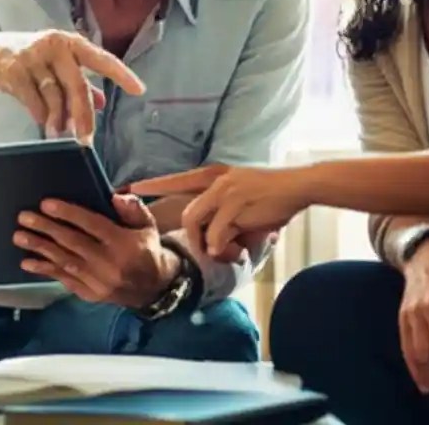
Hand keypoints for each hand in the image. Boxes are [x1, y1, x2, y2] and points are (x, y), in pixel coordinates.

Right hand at [0, 31, 144, 143]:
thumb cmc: (24, 58)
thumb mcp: (53, 64)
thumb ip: (78, 81)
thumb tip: (101, 101)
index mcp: (70, 42)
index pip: (101, 58)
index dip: (121, 74)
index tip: (139, 90)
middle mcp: (54, 44)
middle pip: (77, 85)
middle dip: (83, 116)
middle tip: (87, 141)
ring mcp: (33, 56)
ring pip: (55, 96)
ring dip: (59, 120)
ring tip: (61, 135)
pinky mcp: (14, 70)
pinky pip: (34, 100)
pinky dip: (40, 115)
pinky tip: (43, 124)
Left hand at [14, 194, 179, 308]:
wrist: (153, 288)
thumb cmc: (145, 249)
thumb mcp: (147, 225)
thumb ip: (133, 209)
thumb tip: (114, 197)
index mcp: (123, 243)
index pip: (92, 225)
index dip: (69, 214)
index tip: (46, 204)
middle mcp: (109, 263)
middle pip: (73, 243)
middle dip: (46, 228)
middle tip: (24, 217)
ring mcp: (98, 281)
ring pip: (64, 262)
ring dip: (40, 248)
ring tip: (19, 237)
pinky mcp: (91, 294)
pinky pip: (64, 280)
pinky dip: (45, 270)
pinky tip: (27, 262)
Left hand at [130, 164, 305, 260]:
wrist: (297, 185)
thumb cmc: (272, 196)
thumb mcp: (242, 200)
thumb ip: (224, 218)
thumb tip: (212, 244)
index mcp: (215, 176)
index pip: (177, 180)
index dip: (154, 185)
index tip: (131, 188)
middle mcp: (216, 181)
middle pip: (188, 213)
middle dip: (192, 238)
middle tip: (205, 251)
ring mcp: (224, 191)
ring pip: (199, 223)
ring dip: (208, 243)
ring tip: (225, 252)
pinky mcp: (235, 203)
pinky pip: (217, 233)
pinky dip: (222, 245)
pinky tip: (236, 250)